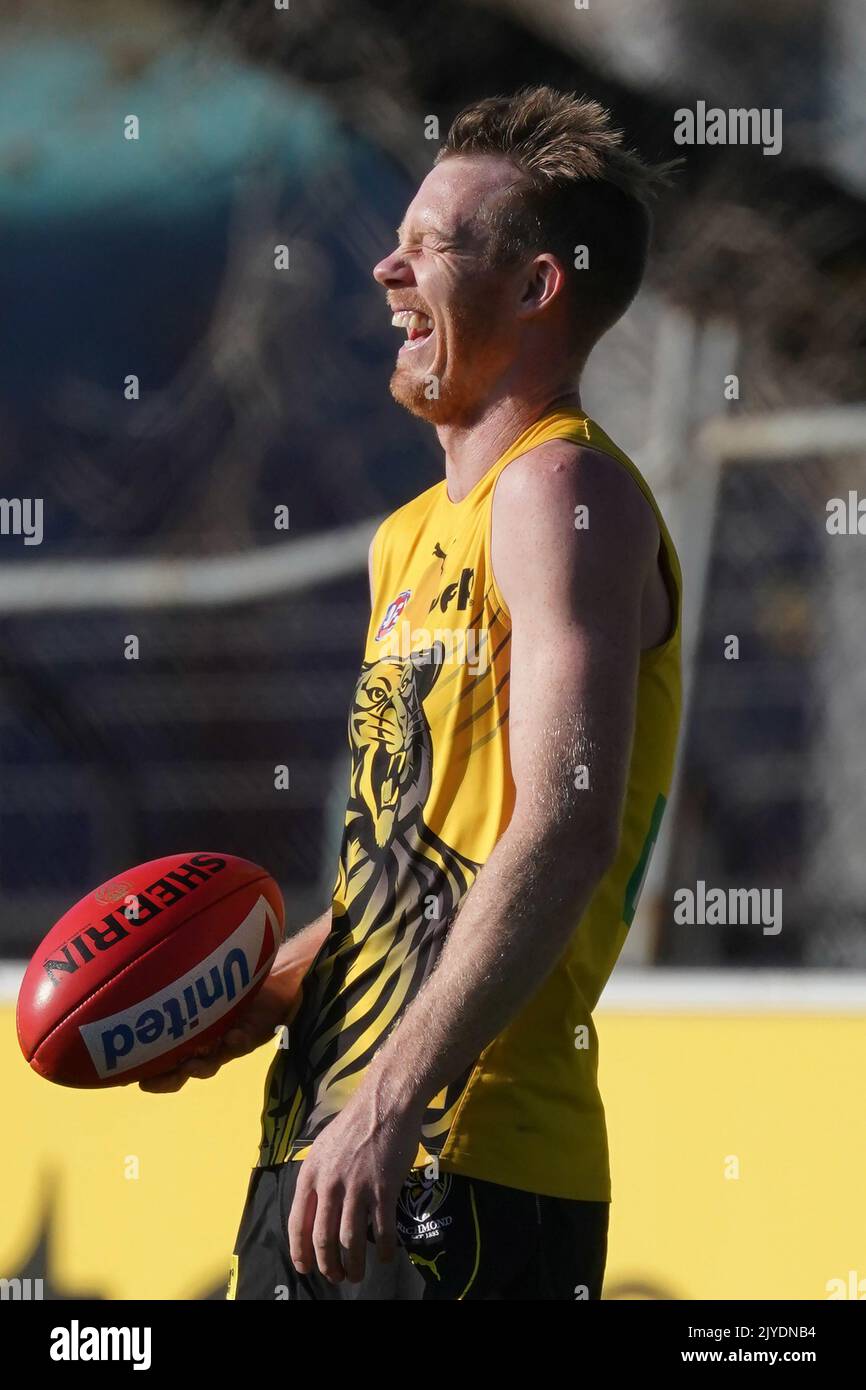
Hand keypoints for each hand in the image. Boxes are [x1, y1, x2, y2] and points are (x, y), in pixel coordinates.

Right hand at [138, 945, 305, 1092]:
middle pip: (180, 1071)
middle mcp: (204, 1043)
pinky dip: (236, 1041)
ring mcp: (227, 1042)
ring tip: (189, 1064)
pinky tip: (231, 1037)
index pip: (160, 1058)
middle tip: (147, 1081)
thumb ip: (171, 974)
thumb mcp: (197, 974)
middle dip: (165, 1078)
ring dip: (199, 1066)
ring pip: (210, 1064)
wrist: (274, 975)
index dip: (142, 1068)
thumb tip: (128, 960)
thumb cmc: (230, 972)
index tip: (122, 1075)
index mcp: (187, 1033)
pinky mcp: (252, 1035)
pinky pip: (242, 1042)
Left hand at [288, 1089, 423, 1283]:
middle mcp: (330, 1184)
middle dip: (328, 1265)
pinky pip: (382, 1229)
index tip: (307, 1268)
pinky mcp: (384, 1188)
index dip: (301, 1253)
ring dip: (353, 1265)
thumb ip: (317, 1178)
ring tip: (357, 1275)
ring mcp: (357, 1187)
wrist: (385, 1101)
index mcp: (311, 1174)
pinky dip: (384, 1249)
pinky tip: (386, 1256)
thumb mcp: (323, 1147)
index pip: (297, 1224)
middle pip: (323, 1238)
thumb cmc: (355, 1123)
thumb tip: (314, 1209)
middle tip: (336, 1276)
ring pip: (350, 1240)